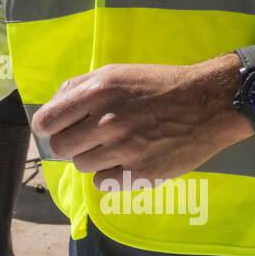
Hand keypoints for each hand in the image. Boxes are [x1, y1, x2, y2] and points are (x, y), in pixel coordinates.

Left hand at [31, 55, 254, 188]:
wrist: (209, 103)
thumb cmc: (158, 86)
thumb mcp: (116, 73)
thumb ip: (78, 88)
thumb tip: (51, 110)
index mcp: (97, 93)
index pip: (46, 122)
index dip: (50, 127)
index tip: (61, 128)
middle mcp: (106, 122)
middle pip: (60, 148)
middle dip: (71, 143)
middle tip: (91, 138)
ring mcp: (123, 150)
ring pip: (82, 165)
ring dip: (94, 157)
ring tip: (116, 145)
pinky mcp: (139, 174)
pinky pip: (102, 182)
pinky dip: (111, 174)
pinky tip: (128, 160)